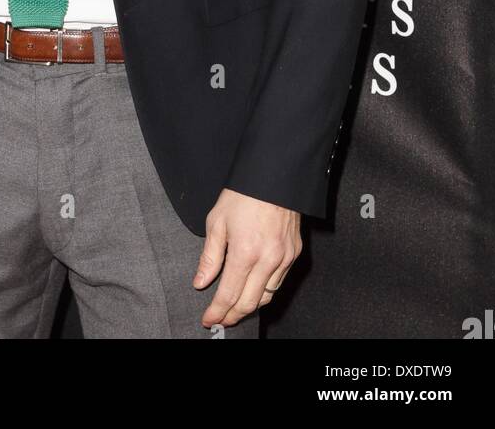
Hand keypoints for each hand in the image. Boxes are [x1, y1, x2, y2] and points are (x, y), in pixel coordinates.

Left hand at [193, 188, 301, 327]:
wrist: (274, 176)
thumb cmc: (243, 194)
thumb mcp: (217, 221)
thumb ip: (210, 257)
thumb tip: (200, 282)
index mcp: (245, 252)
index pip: (229, 294)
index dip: (217, 311)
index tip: (208, 319)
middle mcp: (268, 259)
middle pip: (250, 303)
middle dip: (233, 315)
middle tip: (221, 318)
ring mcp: (284, 258)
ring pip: (267, 296)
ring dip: (250, 305)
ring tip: (236, 307)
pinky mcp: (294, 253)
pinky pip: (279, 281)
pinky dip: (265, 290)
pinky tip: (255, 288)